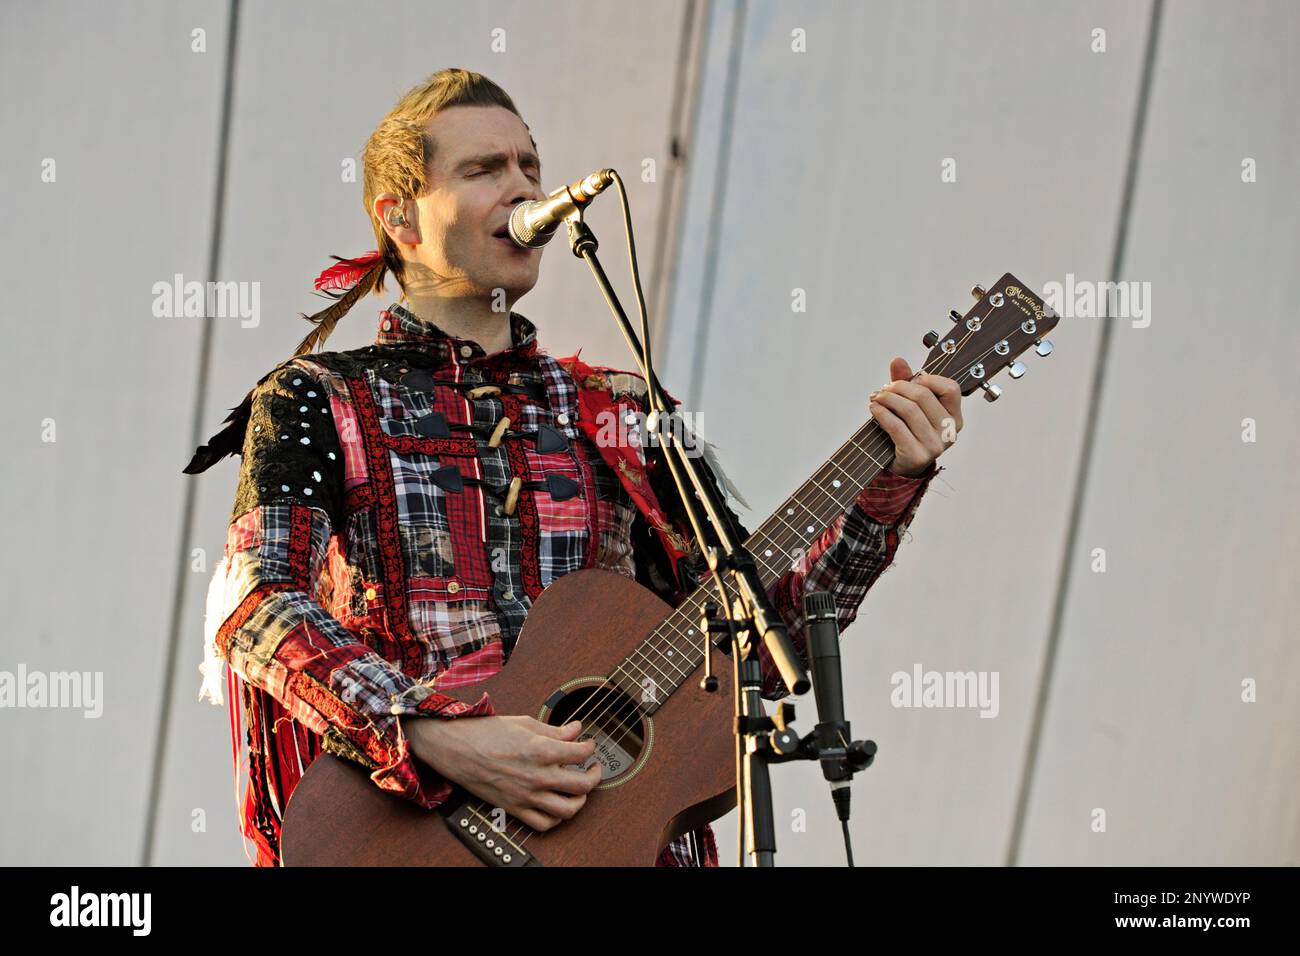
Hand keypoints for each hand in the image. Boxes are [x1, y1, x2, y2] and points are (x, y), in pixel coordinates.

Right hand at [404, 714, 602, 831]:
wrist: (457, 748)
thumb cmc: (486, 733)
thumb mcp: (525, 723)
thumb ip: (554, 730)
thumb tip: (575, 730)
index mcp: (542, 751)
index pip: (581, 753)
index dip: (590, 747)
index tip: (589, 744)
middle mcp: (538, 776)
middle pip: (582, 785)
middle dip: (594, 775)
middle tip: (593, 768)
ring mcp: (527, 795)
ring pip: (568, 810)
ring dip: (580, 801)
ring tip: (580, 790)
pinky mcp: (515, 808)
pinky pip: (544, 824)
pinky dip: (556, 819)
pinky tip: (557, 806)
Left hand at [868, 357, 962, 477]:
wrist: (902, 466)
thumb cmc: (909, 432)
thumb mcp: (911, 405)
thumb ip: (907, 382)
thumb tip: (897, 361)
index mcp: (954, 417)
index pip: (951, 388)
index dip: (929, 379)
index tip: (911, 379)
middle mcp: (949, 431)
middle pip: (923, 396)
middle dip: (899, 387)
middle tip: (884, 389)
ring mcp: (935, 445)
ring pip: (909, 410)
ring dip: (887, 399)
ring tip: (876, 397)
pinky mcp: (917, 455)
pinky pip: (897, 427)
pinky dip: (882, 414)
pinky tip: (873, 408)